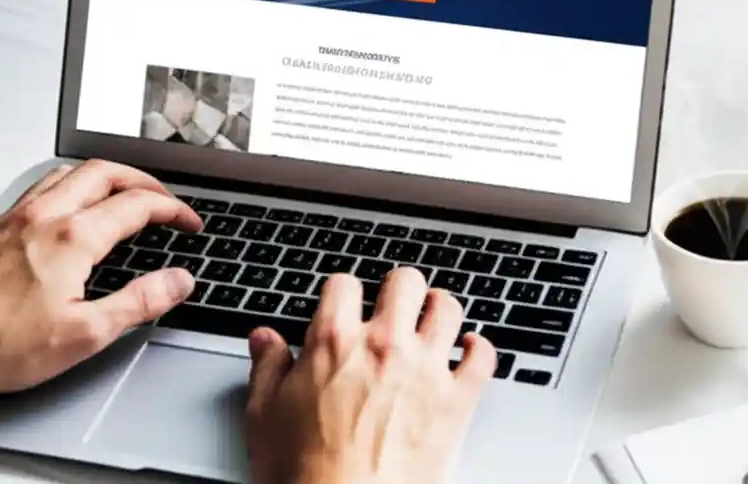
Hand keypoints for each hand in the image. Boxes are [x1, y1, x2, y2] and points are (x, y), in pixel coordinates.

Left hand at [0, 160, 200, 394]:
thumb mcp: (84, 334)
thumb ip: (139, 302)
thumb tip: (178, 281)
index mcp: (72, 238)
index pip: (138, 204)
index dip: (172, 210)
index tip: (188, 223)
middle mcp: (43, 217)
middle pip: (104, 172)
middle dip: (142, 180)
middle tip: (163, 198)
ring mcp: (15, 220)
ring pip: (68, 174)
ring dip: (105, 177)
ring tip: (122, 194)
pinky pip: (40, 189)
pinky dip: (71, 188)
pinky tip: (70, 210)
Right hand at [246, 269, 496, 483]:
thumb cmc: (305, 474)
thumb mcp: (265, 416)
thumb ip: (267, 368)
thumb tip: (264, 339)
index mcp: (334, 343)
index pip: (344, 285)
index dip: (344, 292)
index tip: (346, 303)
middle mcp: (384, 346)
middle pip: (405, 283)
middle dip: (399, 289)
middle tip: (395, 303)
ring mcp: (426, 369)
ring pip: (448, 309)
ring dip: (440, 309)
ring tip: (432, 317)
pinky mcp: (456, 400)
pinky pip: (482, 357)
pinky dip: (479, 348)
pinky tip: (469, 349)